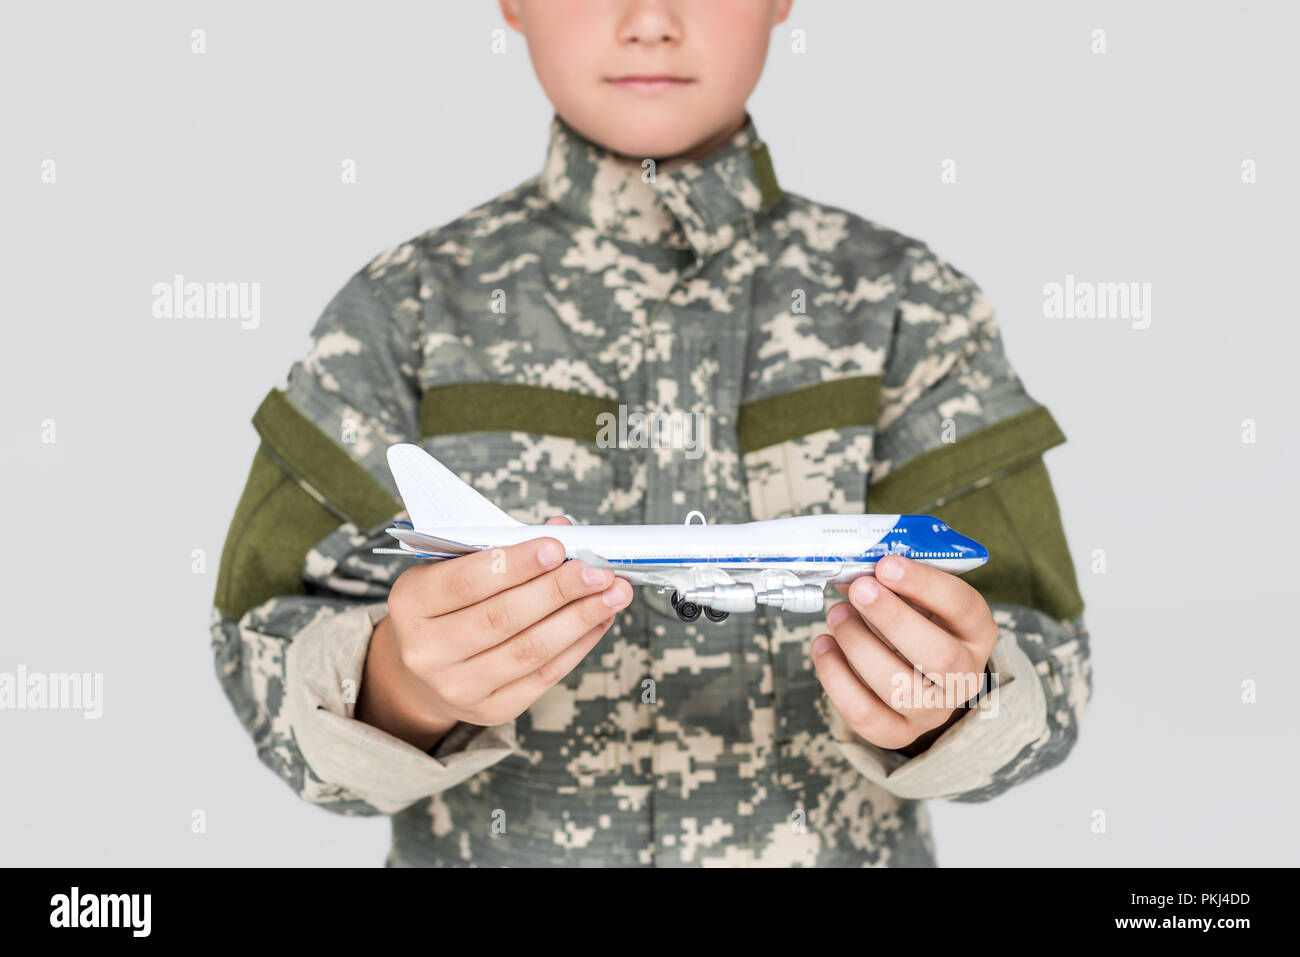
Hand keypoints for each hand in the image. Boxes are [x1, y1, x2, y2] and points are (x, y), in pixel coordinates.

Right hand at [357, 516, 631, 750]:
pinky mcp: (490, 711)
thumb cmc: (449, 605)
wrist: (424, 670)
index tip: (558, 547)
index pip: (466, 581)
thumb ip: (507, 547)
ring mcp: (457, 686)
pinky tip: (600, 621)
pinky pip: (543, 677)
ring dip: (579, 619)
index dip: (516, 565)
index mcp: (411, 602)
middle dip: (559, 590)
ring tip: (613, 594)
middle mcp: (427, 650)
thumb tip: (566, 531)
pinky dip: (578, 646)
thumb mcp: (456, 567)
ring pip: (529, 650)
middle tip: (600, 570)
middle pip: (503, 618)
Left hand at [811, 554, 997, 752]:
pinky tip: (823, 646)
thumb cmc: (912, 621)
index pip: (962, 607)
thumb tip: (853, 567)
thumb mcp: (914, 596)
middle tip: (858, 588)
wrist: (911, 674)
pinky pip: (866, 714)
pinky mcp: (899, 732)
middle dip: (893, 619)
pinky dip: (836, 678)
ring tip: (836, 614)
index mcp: (976, 632)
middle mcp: (964, 676)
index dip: (924, 584)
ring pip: (900, 690)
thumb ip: (892, 581)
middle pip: (939, 656)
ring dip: (860, 646)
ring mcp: (935, 710)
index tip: (886, 564)